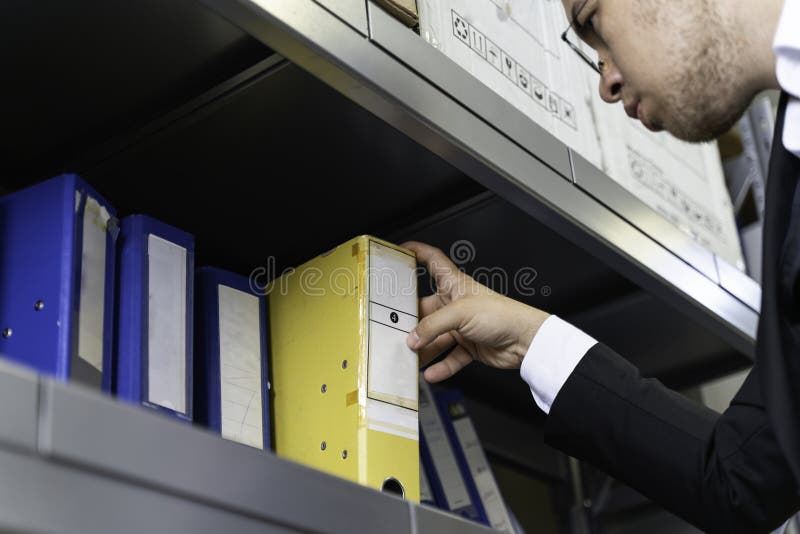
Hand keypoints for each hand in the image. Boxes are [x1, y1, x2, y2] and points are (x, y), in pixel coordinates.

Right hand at [402, 241, 549, 382]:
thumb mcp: (460, 313)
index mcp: (454, 284)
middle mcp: (455, 304)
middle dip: (410, 320)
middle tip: (392, 328)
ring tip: (408, 357)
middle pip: (425, 309)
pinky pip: (449, 357)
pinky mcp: (469, 346)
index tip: (400, 250)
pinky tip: (431, 373)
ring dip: (423, 348)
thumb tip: (412, 338)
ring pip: (435, 337)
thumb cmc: (502, 314)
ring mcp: (462, 326)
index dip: (417, 252)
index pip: (432, 261)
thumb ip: (432, 326)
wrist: (525, 340)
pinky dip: (441, 366)